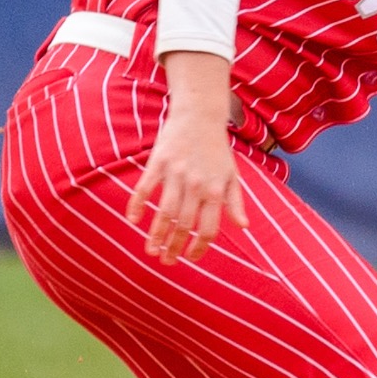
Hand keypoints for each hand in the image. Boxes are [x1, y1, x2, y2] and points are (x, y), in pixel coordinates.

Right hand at [126, 52, 249, 263]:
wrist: (200, 115)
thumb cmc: (217, 149)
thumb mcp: (232, 175)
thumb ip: (235, 202)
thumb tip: (244, 227)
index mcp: (215, 191)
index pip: (209, 228)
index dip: (199, 247)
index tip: (190, 259)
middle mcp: (196, 185)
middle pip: (184, 225)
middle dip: (174, 247)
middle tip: (166, 262)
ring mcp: (176, 174)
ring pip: (163, 212)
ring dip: (156, 234)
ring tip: (150, 251)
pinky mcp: (158, 163)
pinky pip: (144, 188)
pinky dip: (137, 205)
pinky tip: (133, 221)